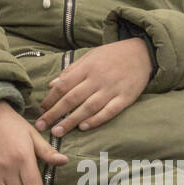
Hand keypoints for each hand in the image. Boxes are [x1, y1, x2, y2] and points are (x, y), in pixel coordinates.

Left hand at [34, 38, 150, 135]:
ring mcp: (112, 89)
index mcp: (87, 68)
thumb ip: (71, 71)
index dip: (50, 99)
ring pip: (88, 107)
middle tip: (42, 126)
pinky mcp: (126, 98)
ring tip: (58, 132)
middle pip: (72, 98)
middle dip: (55, 113)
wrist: (142, 52)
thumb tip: (52, 85)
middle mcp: (98, 79)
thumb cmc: (112, 55)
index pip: (63, 85)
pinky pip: (109, 111)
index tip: (41, 110)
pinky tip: (84, 128)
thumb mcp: (89, 57)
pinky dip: (96, 120)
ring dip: (71, 121)